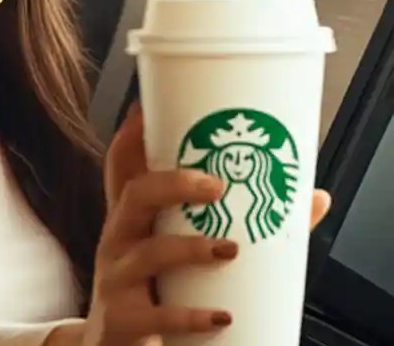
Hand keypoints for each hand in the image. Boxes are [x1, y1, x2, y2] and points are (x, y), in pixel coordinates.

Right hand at [72, 105, 330, 345]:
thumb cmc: (151, 293)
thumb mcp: (177, 256)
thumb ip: (239, 225)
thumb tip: (314, 197)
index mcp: (132, 221)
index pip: (123, 169)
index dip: (132, 137)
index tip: (146, 109)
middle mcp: (118, 242)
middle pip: (134, 197)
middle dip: (173, 183)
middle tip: (216, 185)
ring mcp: (117, 280)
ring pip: (147, 253)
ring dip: (189, 247)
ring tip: (228, 249)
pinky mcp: (123, 320)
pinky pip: (156, 316)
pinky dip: (190, 316)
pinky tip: (220, 315)